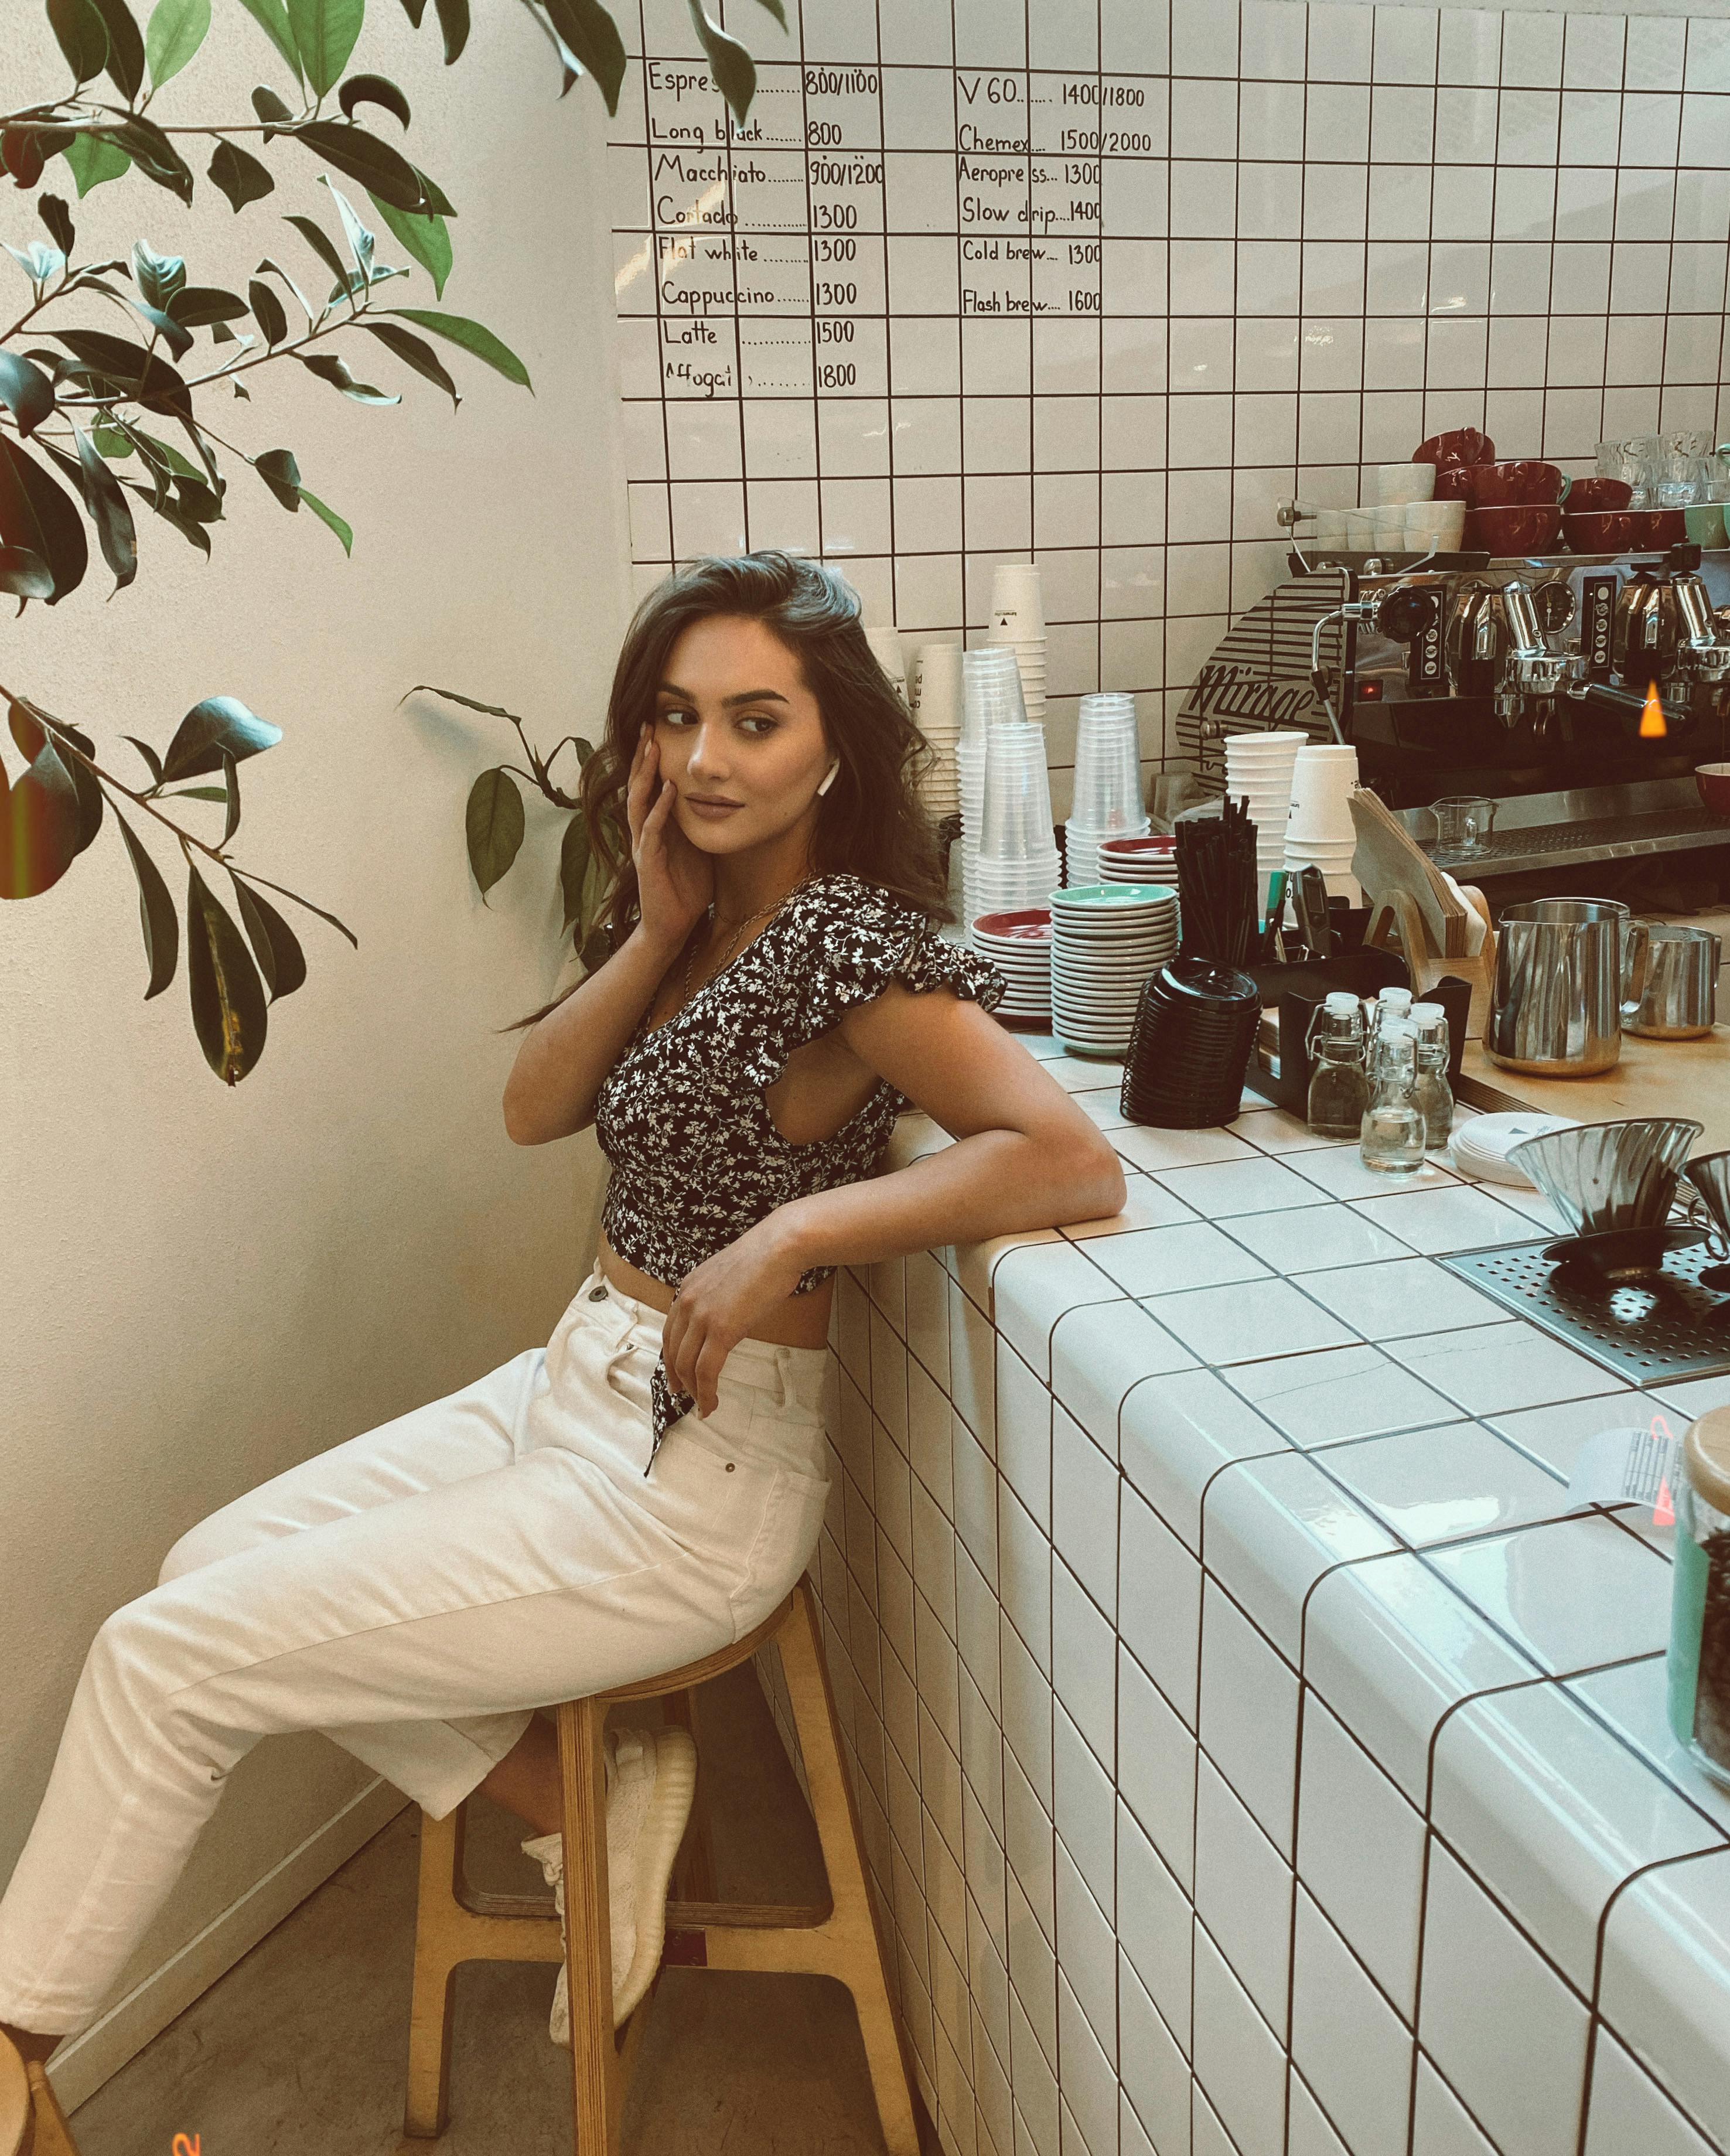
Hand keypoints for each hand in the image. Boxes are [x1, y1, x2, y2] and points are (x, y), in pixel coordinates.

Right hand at [626, 724, 711, 955]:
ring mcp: (643, 845)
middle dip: (642, 755)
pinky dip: (660, 808)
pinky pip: (652, 830)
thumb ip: (702, 823)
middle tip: (647, 724)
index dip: (652, 758)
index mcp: (658, 825)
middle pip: (639, 785)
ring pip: (639, 801)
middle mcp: (646, 830)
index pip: (652, 784)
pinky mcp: (647, 861)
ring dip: (646, 774)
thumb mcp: (699, 847)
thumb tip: (723, 799)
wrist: (673, 927)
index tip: (658, 728)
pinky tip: (669, 789)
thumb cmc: (687, 889)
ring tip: (652, 747)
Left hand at [662, 1218, 806, 1418]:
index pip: (670, 1331)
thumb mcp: (728, 1276)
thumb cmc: (765, 1258)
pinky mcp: (721, 1330)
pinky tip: (711, 1403)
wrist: (780, 1247)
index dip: (671, 1357)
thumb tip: (724, 1317)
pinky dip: (706, 1392)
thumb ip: (717, 1297)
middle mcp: (687, 1302)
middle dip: (677, 1377)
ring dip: (693, 1390)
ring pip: (686, 1365)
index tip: (675, 1373)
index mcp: (687, 1288)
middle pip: (673, 1351)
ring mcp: (702, 1316)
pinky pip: (706, 1370)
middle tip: (683, 1394)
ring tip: (703, 1404)